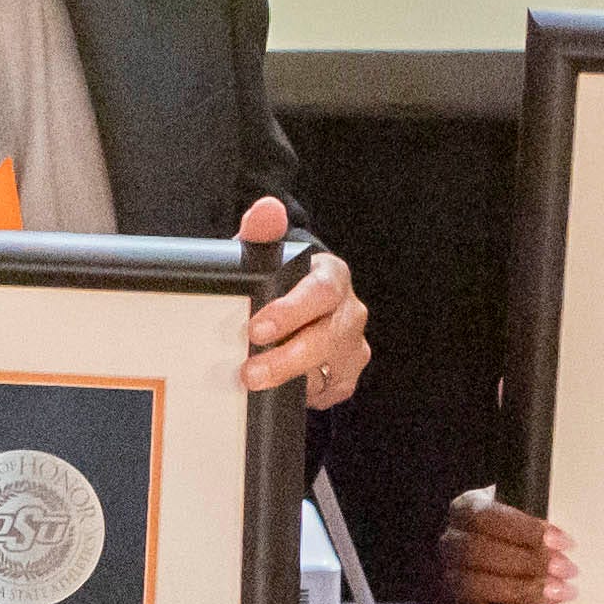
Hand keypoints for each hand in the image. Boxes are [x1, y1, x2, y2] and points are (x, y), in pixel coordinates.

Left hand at [238, 197, 368, 404]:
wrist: (294, 311)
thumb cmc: (278, 282)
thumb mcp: (265, 255)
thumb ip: (262, 231)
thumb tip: (265, 210)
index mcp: (333, 276)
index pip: (320, 292)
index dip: (290, 312)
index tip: (257, 328)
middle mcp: (350, 311)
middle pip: (328, 338)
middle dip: (286, 358)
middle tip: (250, 372)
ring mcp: (353, 346)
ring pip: (331, 368)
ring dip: (293, 381)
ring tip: (257, 385)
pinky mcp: (347, 375)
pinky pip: (330, 391)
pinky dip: (305, 394)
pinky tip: (282, 390)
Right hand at [436, 487, 580, 603]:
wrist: (497, 562)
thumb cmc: (516, 536)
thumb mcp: (523, 521)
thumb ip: (534, 529)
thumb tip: (558, 545)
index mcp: (464, 510)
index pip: (485, 517)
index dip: (525, 530)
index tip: (563, 542)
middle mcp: (451, 544)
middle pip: (477, 551)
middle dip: (527, 561)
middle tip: (567, 569)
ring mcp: (452, 578)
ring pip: (475, 585)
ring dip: (522, 589)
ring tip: (559, 591)